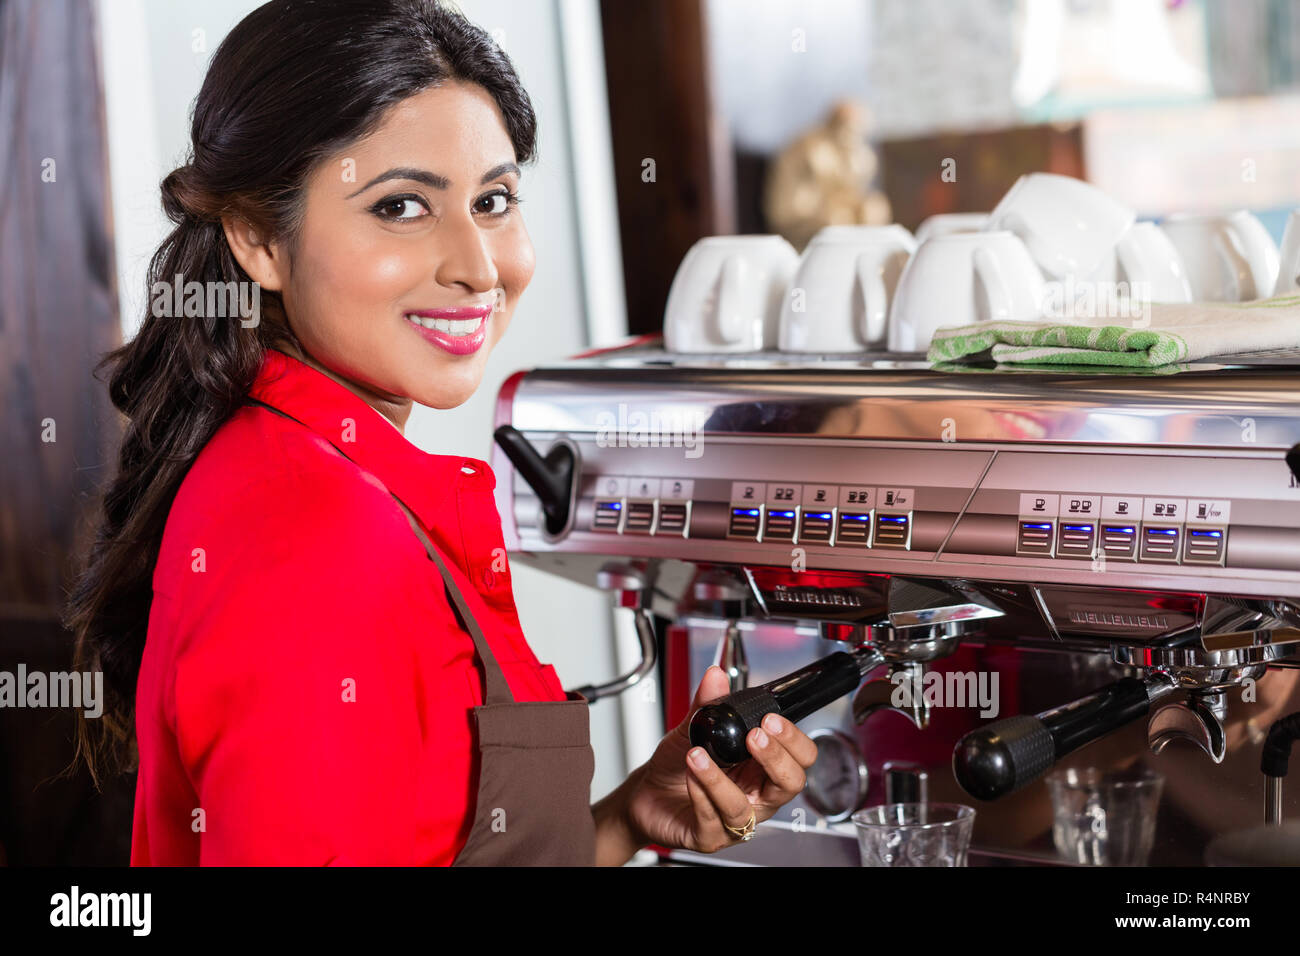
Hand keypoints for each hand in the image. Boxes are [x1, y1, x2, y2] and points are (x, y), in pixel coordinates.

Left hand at [623, 666, 818, 852]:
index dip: (793, 740)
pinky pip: (712, 819)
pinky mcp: (709, 836)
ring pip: (744, 807)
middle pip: (790, 784)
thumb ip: (707, 704)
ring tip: (699, 754)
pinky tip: (690, 774)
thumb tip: (715, 676)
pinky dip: (700, 793)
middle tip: (754, 736)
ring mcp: (735, 820)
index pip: (800, 758)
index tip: (771, 720)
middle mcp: (756, 796)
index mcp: (762, 768)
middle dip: (776, 758)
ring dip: (719, 778)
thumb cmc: (678, 764)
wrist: (646, 792)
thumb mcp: (693, 728)